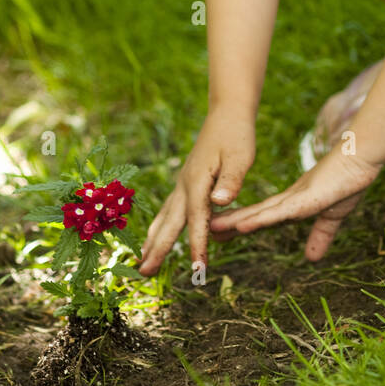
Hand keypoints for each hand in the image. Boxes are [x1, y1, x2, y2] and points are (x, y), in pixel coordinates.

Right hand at [137, 106, 255, 276]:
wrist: (227, 112)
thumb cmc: (237, 134)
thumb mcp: (241, 156)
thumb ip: (231, 180)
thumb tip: (220, 203)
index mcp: (198, 182)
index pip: (198, 220)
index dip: (198, 245)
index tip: (198, 269)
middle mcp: (185, 185)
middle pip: (169, 223)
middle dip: (158, 249)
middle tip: (144, 273)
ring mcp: (183, 183)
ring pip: (165, 216)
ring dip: (154, 240)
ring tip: (143, 261)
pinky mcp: (186, 181)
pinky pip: (170, 209)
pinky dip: (162, 226)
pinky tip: (158, 235)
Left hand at [208, 145, 383, 260]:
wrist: (362, 157)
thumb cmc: (349, 182)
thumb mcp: (332, 217)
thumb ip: (320, 235)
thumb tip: (311, 258)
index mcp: (293, 202)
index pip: (263, 215)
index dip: (242, 224)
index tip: (220, 231)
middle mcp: (289, 199)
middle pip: (255, 214)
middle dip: (230, 224)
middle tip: (204, 231)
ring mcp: (296, 197)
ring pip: (261, 213)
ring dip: (236, 222)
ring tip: (211, 228)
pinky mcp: (307, 197)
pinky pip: (280, 211)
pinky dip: (261, 219)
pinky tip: (243, 225)